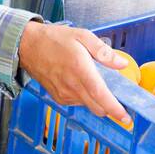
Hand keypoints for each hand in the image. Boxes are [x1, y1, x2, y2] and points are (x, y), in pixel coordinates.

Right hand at [17, 21, 131, 125]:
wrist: (28, 46)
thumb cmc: (55, 39)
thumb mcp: (82, 36)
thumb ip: (104, 51)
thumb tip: (121, 64)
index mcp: (80, 69)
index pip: (100, 95)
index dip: (115, 108)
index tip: (126, 117)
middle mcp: (71, 85)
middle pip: (97, 108)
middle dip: (111, 109)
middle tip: (120, 101)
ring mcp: (64, 94)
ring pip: (89, 105)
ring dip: (97, 100)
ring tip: (95, 81)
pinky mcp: (58, 98)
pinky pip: (78, 102)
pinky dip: (85, 97)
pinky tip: (81, 82)